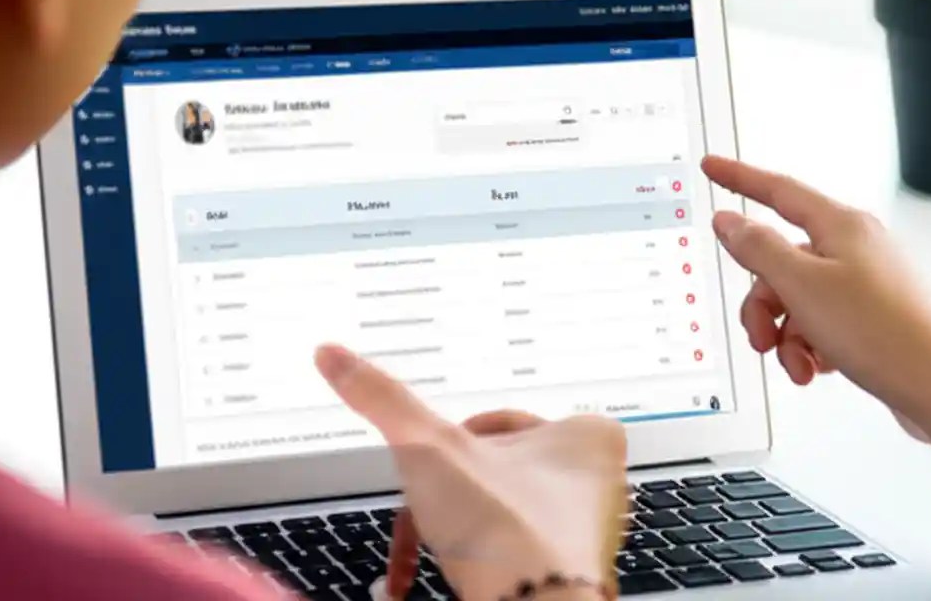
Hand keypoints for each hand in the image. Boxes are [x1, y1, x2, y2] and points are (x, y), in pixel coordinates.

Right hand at [315, 345, 626, 600]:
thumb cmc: (506, 530)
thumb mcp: (430, 448)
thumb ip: (381, 398)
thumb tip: (331, 353)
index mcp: (587, 434)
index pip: (494, 423)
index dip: (453, 446)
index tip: (441, 467)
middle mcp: (598, 482)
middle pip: (490, 472)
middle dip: (449, 496)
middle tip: (436, 514)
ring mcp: (586, 534)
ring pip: (495, 516)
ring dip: (457, 531)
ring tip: (447, 551)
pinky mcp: (568, 575)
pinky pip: (508, 557)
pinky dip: (474, 563)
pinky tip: (457, 576)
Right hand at [700, 155, 930, 450]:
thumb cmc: (883, 333)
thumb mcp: (802, 287)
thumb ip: (758, 249)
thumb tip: (729, 221)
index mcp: (841, 226)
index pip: (777, 190)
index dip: (738, 178)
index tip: (713, 167)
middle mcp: (855, 247)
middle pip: (780, 261)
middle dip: (762, 305)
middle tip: (762, 337)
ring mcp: (864, 282)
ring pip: (796, 298)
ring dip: (785, 335)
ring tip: (799, 363)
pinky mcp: (871, 316)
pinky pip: (819, 322)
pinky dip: (809, 347)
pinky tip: (819, 368)